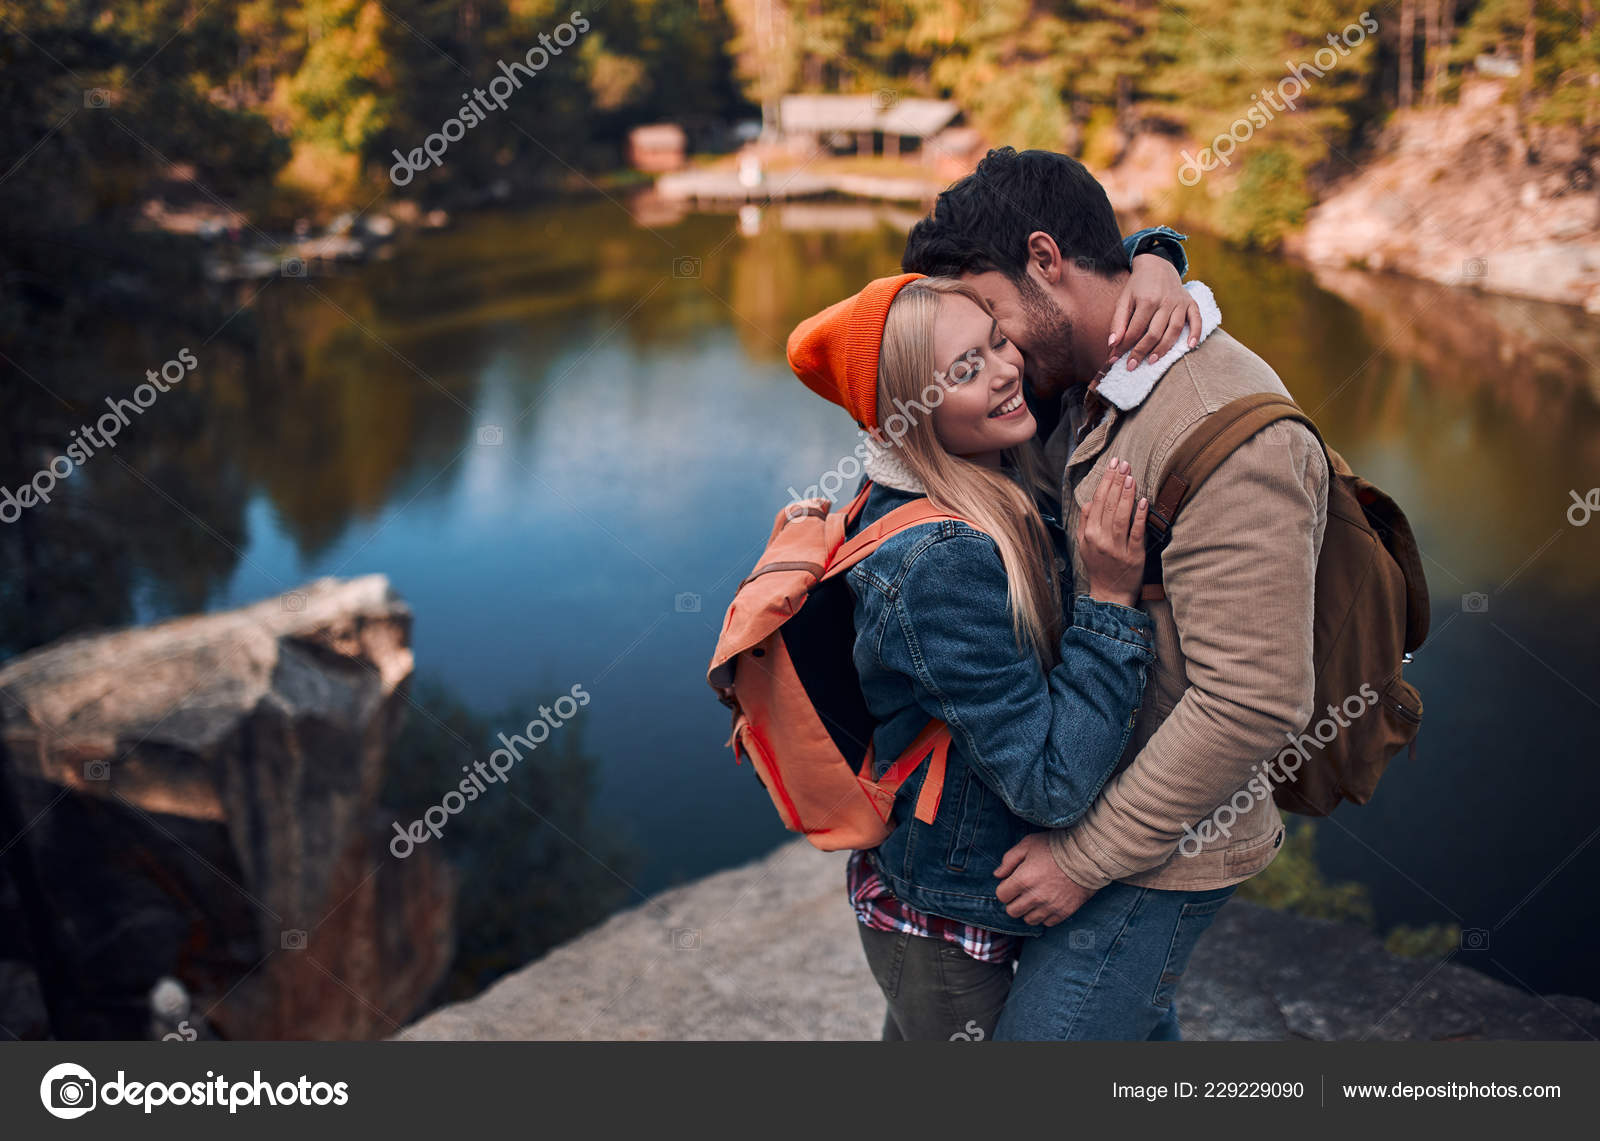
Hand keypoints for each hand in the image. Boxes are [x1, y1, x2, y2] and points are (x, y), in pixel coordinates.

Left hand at [994, 832, 1094, 924]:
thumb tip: (998, 875)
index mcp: (1022, 879)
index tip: (1011, 883)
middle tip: (1021, 892)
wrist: (1086, 856)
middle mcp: (1034, 897)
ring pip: (1028, 919)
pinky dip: (1045, 915)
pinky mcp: (1063, 912)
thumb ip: (1009, 860)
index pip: (1001, 895)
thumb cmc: (1055, 847)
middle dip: (1013, 902)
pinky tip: (1048, 902)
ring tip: (1035, 898)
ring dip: (1028, 910)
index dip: (1004, 889)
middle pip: (1012, 911)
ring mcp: (1049, 907)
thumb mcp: (1028, 844)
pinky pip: (1047, 922)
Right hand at [1077, 458, 1147, 606]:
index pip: (1097, 502)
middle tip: (1124, 464)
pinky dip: (1139, 516)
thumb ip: (1085, 522)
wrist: (1109, 593)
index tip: (1112, 465)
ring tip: (1131, 477)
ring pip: (1121, 516)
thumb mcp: (1084, 545)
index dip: (1105, 481)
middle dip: (1116, 482)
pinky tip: (1143, 502)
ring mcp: (1117, 548)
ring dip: (1126, 495)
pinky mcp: (1134, 556)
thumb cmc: (1098, 566)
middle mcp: (1101, 540)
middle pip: (1108, 505)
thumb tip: (1089, 501)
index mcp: (1089, 534)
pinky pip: (1136, 533)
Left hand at [1110, 254, 1201, 368]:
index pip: (1134, 330)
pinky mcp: (1191, 303)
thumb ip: (1118, 321)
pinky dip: (1195, 332)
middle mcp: (1164, 302)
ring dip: (1164, 348)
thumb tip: (1112, 344)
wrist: (1158, 265)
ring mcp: (1179, 302)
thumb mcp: (1124, 299)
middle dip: (1141, 351)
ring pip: (1174, 330)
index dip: (1124, 346)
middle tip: (1131, 366)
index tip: (1114, 359)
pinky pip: (1196, 318)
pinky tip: (1190, 346)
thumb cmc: (1138, 286)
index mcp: (1146, 300)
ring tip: (1152, 362)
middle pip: (1154, 332)